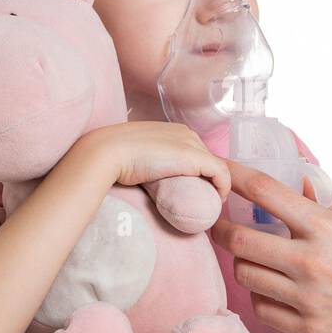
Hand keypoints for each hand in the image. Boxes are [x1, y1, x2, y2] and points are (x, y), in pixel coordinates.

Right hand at [73, 122, 230, 197]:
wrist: (108, 152)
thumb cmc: (115, 157)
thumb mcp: (137, 156)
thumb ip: (148, 162)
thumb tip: (146, 178)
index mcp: (172, 130)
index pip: (195, 150)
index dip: (199, 171)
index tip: (195, 188)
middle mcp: (185, 133)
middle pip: (208, 157)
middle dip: (210, 178)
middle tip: (205, 198)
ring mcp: (191, 143)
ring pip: (217, 165)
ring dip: (217, 185)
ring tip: (211, 202)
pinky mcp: (195, 157)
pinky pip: (220, 173)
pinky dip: (222, 187)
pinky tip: (217, 200)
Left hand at [210, 161, 331, 332]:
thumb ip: (324, 199)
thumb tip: (296, 178)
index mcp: (325, 226)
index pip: (264, 191)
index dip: (234, 175)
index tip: (220, 171)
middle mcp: (311, 262)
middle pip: (239, 239)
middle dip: (221, 227)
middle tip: (219, 223)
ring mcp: (308, 298)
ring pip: (245, 275)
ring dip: (243, 262)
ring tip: (253, 256)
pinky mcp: (310, 327)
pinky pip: (263, 308)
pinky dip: (261, 295)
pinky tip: (272, 287)